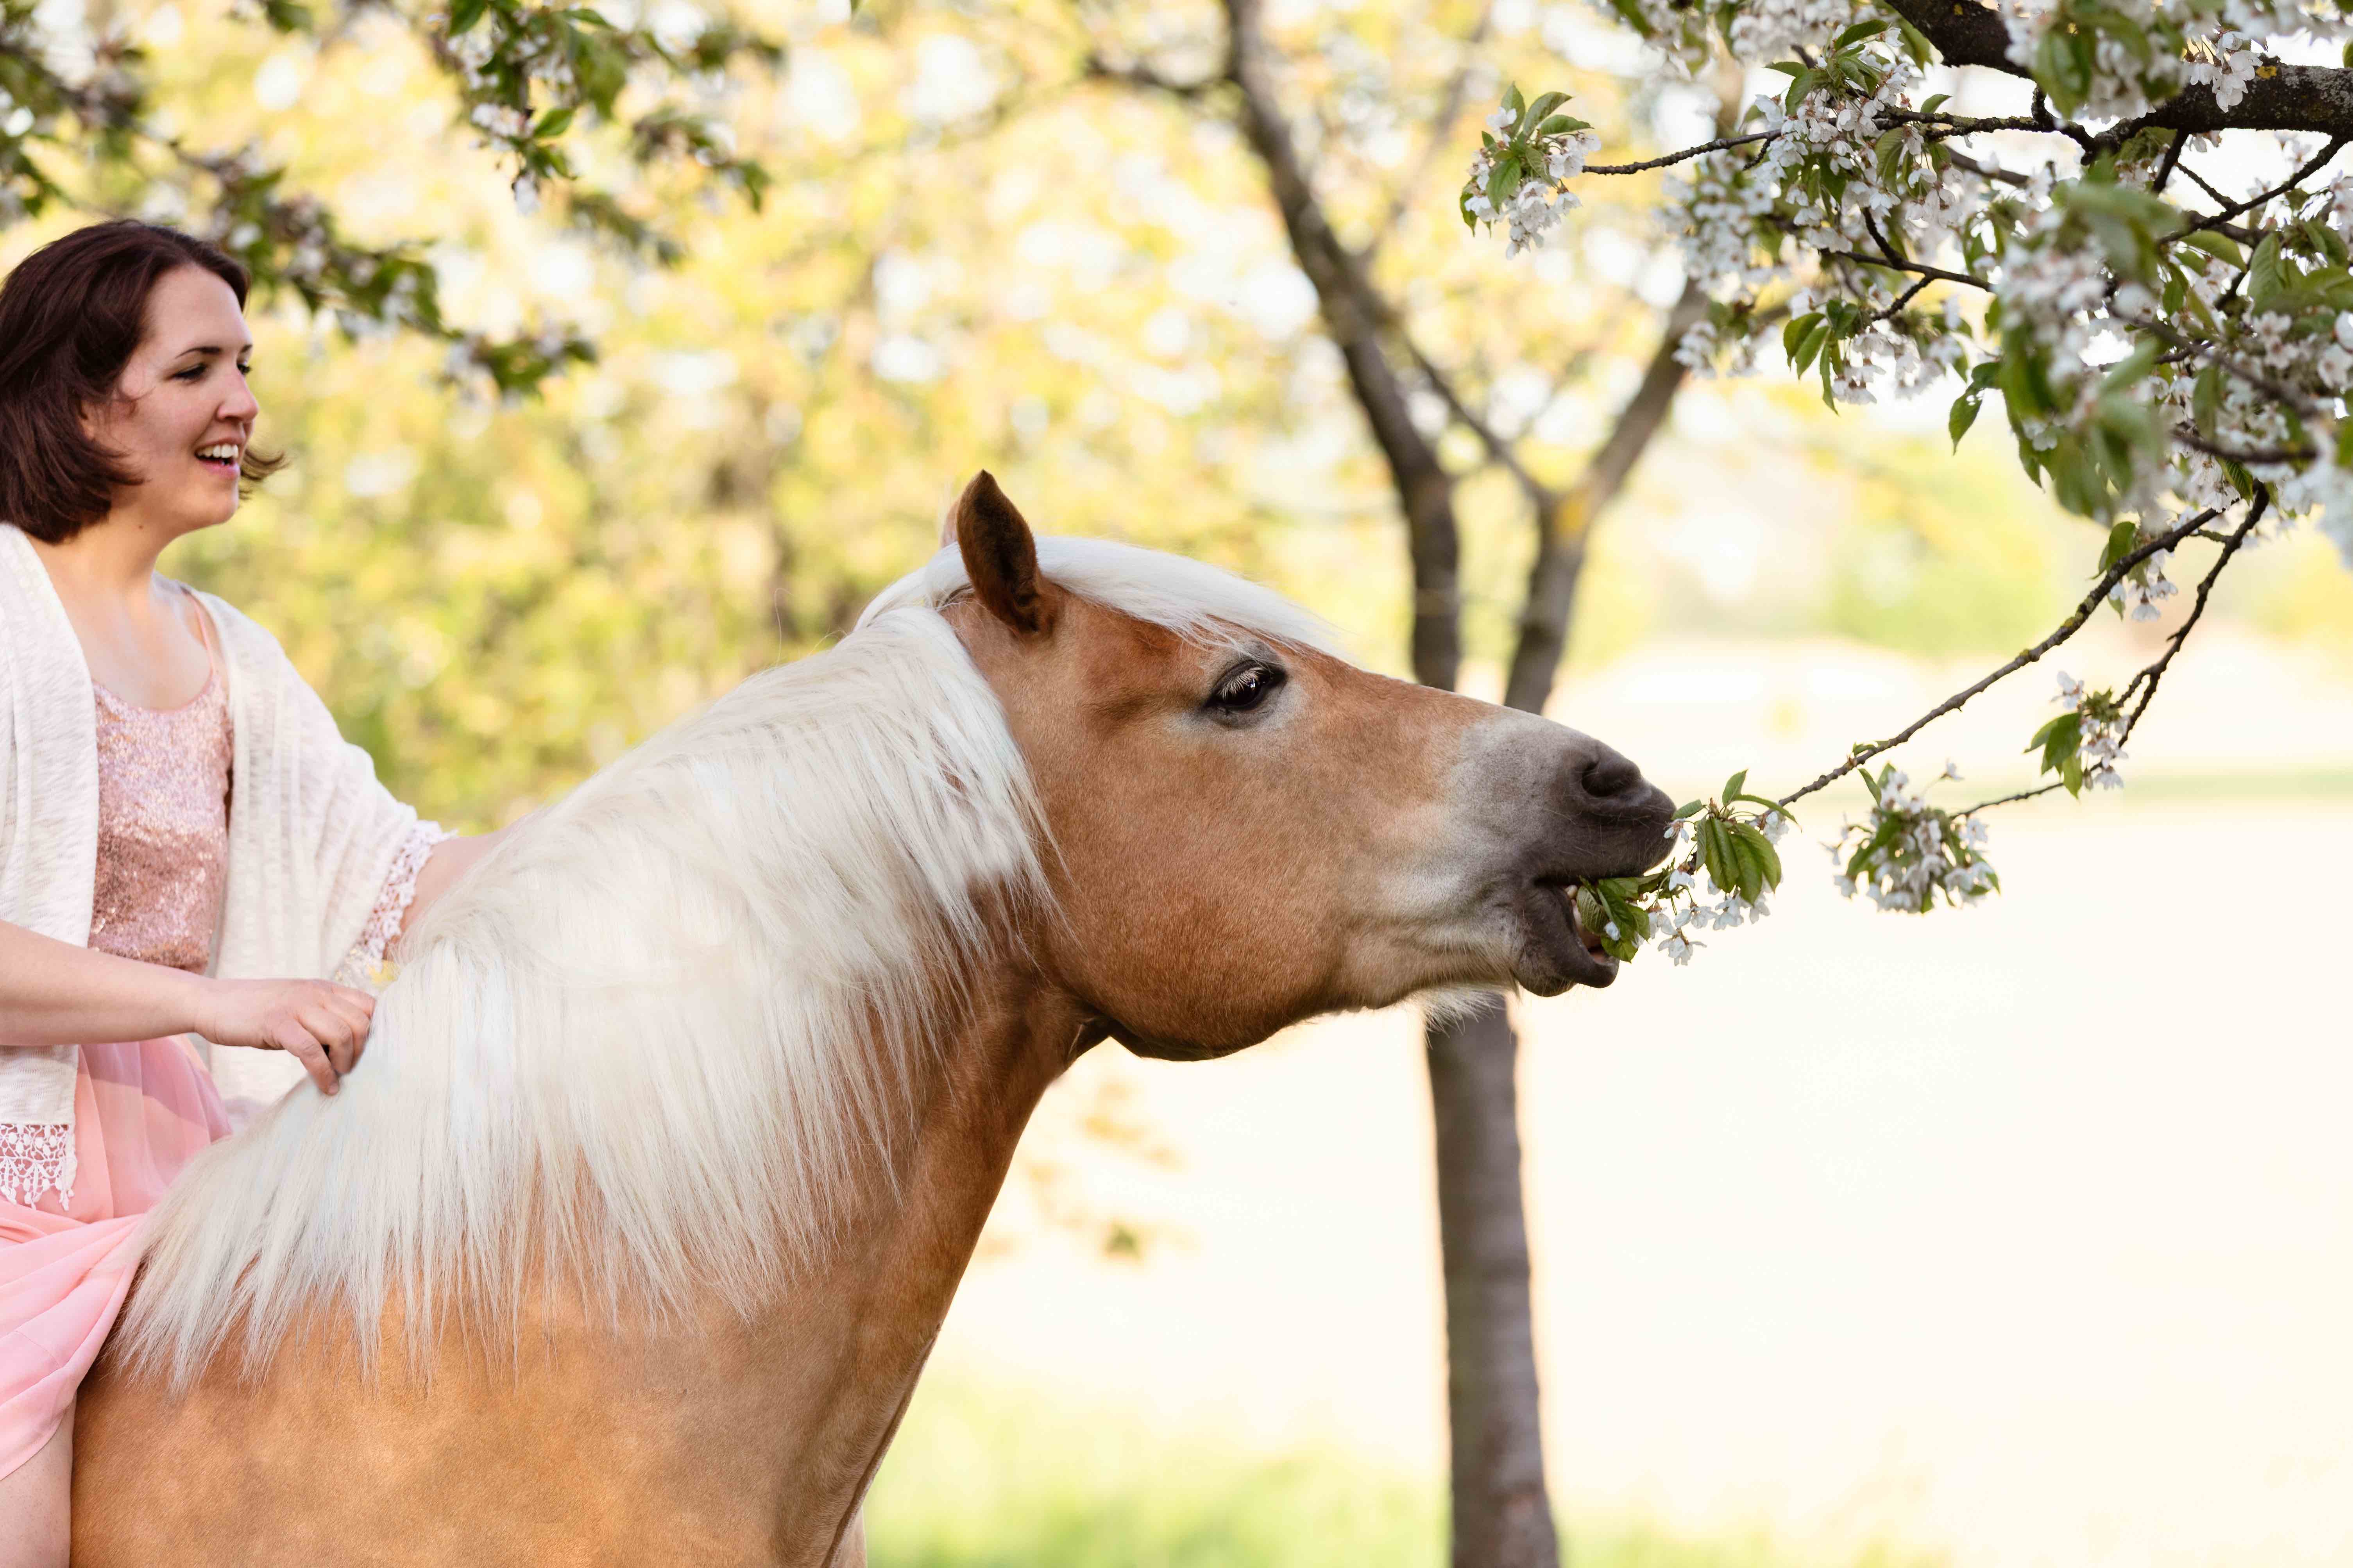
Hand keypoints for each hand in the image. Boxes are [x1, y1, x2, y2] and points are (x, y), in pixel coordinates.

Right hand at [196, 978, 374, 1095]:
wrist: (211, 1003)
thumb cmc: (257, 1011)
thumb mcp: (298, 1008)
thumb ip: (323, 1019)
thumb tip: (351, 1047)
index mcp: (324, 988)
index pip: (369, 1006)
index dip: (373, 1033)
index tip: (364, 1054)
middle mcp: (315, 993)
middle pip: (361, 1023)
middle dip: (362, 1052)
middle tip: (349, 1070)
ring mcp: (296, 1006)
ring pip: (341, 1034)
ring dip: (344, 1063)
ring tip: (337, 1077)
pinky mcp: (276, 1023)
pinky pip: (311, 1051)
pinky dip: (322, 1073)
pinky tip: (324, 1086)